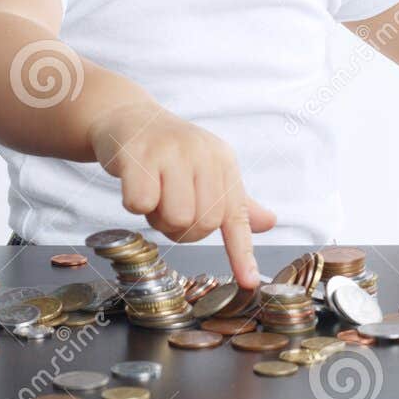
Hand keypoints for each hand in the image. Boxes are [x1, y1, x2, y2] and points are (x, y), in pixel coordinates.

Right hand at [87, 102, 274, 287]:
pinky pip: (141, 204)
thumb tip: (270, 222)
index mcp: (222, 161)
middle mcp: (202, 154)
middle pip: (203, 223)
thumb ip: (234, 201)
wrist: (128, 117)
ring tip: (152, 194)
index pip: (236, 214)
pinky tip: (133, 183)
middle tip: (167, 207)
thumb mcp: (207, 170)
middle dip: (181, 228)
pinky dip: (134, 203)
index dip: (242, 252)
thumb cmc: (169, 151)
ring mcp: (170, 151)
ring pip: (175, 217)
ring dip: (157, 218)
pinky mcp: (138, 155)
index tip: (250, 281)